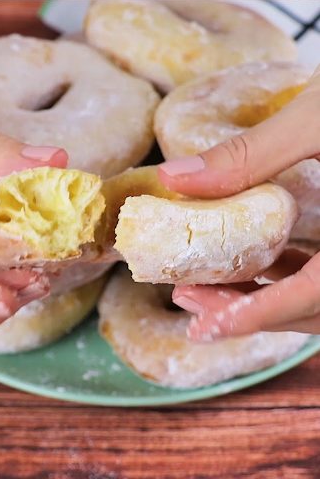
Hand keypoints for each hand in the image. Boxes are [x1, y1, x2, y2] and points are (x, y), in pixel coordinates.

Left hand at [156, 67, 319, 340]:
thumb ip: (251, 154)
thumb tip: (174, 179)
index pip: (319, 294)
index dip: (261, 315)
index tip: (208, 326)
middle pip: (318, 308)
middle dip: (250, 312)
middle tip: (187, 299)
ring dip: (265, 298)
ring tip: (202, 287)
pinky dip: (292, 278)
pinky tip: (250, 265)